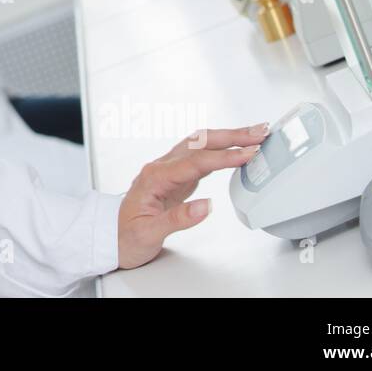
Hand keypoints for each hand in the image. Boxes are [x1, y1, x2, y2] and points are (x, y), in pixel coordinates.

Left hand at [117, 123, 269, 269]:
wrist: (113, 237)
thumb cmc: (126, 236)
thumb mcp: (149, 233)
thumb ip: (178, 219)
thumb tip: (206, 206)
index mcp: (155, 177)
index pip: (196, 162)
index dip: (224, 157)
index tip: (248, 154)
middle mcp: (161, 167)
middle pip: (199, 144)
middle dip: (231, 136)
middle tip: (258, 132)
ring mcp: (168, 170)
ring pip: (200, 146)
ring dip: (227, 138)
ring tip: (253, 134)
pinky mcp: (175, 176)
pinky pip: (200, 156)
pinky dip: (220, 150)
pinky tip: (234, 150)